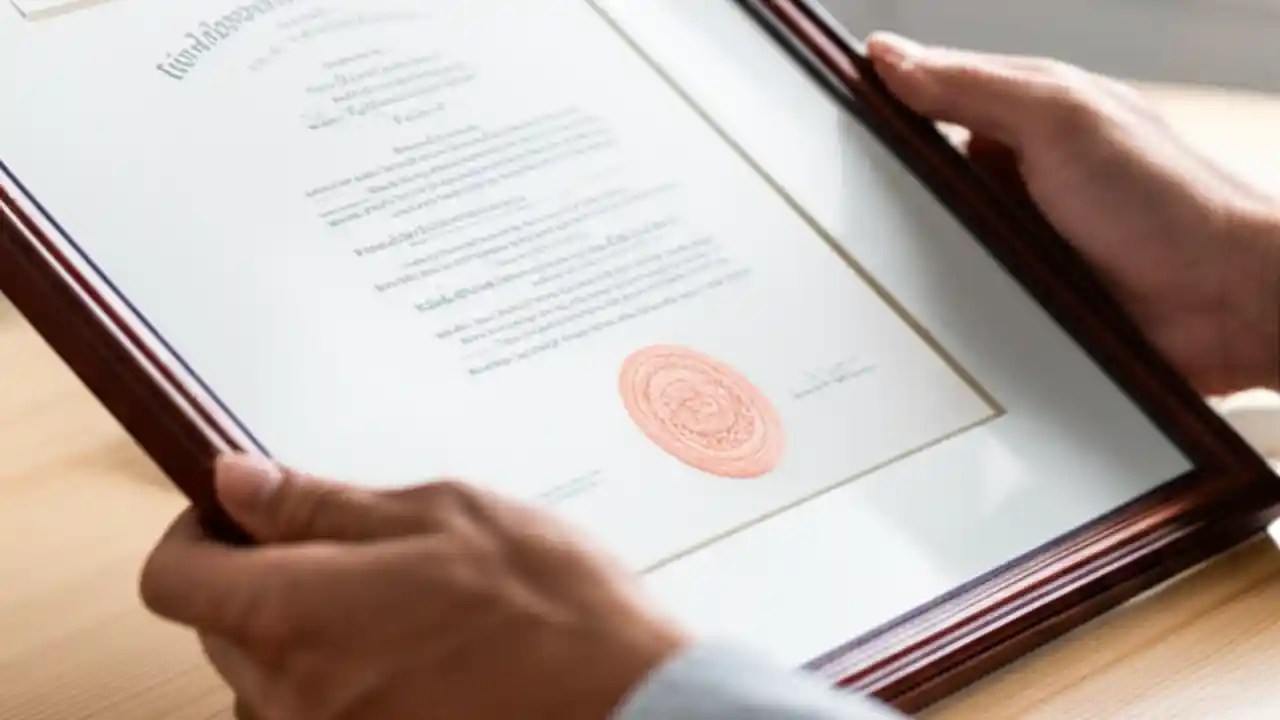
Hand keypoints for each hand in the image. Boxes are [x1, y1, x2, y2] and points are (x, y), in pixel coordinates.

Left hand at [141, 456, 686, 719]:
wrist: (628, 705)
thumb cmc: (550, 609)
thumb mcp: (440, 515)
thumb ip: (322, 504)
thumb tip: (238, 483)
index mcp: (293, 617)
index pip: (173, 579)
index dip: (198, 533)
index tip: (243, 512)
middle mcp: (291, 697)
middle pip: (220, 628)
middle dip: (261, 576)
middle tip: (352, 546)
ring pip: (270, 676)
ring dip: (306, 631)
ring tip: (401, 602)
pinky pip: (321, 710)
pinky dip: (346, 674)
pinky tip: (420, 650)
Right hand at [867, 33, 1279, 393]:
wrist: (1224, 303)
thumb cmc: (1162, 199)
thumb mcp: (1059, 118)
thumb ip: (972, 85)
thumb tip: (889, 53)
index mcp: (1025, 119)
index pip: (928, 100)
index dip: (879, 107)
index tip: (823, 118)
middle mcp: (1016, 178)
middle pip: (919, 178)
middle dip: (882, 192)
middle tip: (833, 203)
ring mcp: (1015, 241)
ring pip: (928, 242)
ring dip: (907, 254)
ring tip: (869, 263)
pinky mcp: (1018, 300)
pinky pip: (954, 298)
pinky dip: (936, 302)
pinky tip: (913, 309)